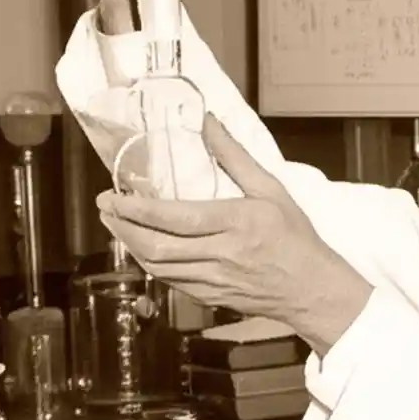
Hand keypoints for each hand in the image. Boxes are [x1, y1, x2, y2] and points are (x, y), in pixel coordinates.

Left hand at [96, 116, 372, 353]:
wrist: (312, 289)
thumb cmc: (295, 237)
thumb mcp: (272, 189)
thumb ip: (235, 156)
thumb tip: (207, 121)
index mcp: (238, 223)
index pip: (177, 218)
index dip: (139, 210)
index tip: (116, 197)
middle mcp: (223, 254)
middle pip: (157, 246)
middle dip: (123, 228)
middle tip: (106, 209)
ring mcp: (215, 280)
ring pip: (158, 267)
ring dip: (130, 246)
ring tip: (116, 225)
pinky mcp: (211, 297)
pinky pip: (170, 282)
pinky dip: (150, 265)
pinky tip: (142, 249)